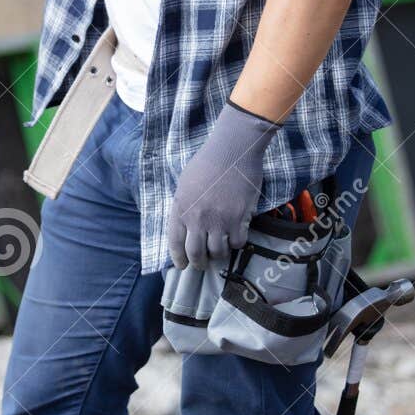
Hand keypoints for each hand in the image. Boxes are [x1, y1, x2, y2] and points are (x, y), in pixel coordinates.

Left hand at [167, 101, 281, 268]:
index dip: (179, 258)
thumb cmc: (207, 162)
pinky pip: (237, 243)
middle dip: (199, 263)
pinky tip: (236, 237)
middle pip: (196, 254)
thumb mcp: (185, 183)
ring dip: (219, 254)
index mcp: (180, 209)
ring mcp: (218, 220)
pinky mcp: (238, 218)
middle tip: (203, 264)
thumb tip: (186, 226)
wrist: (232, 149)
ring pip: (218, 252)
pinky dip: (237, 243)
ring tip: (221, 250)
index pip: (175, 244)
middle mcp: (197, 219)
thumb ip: (183, 206)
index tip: (182, 265)